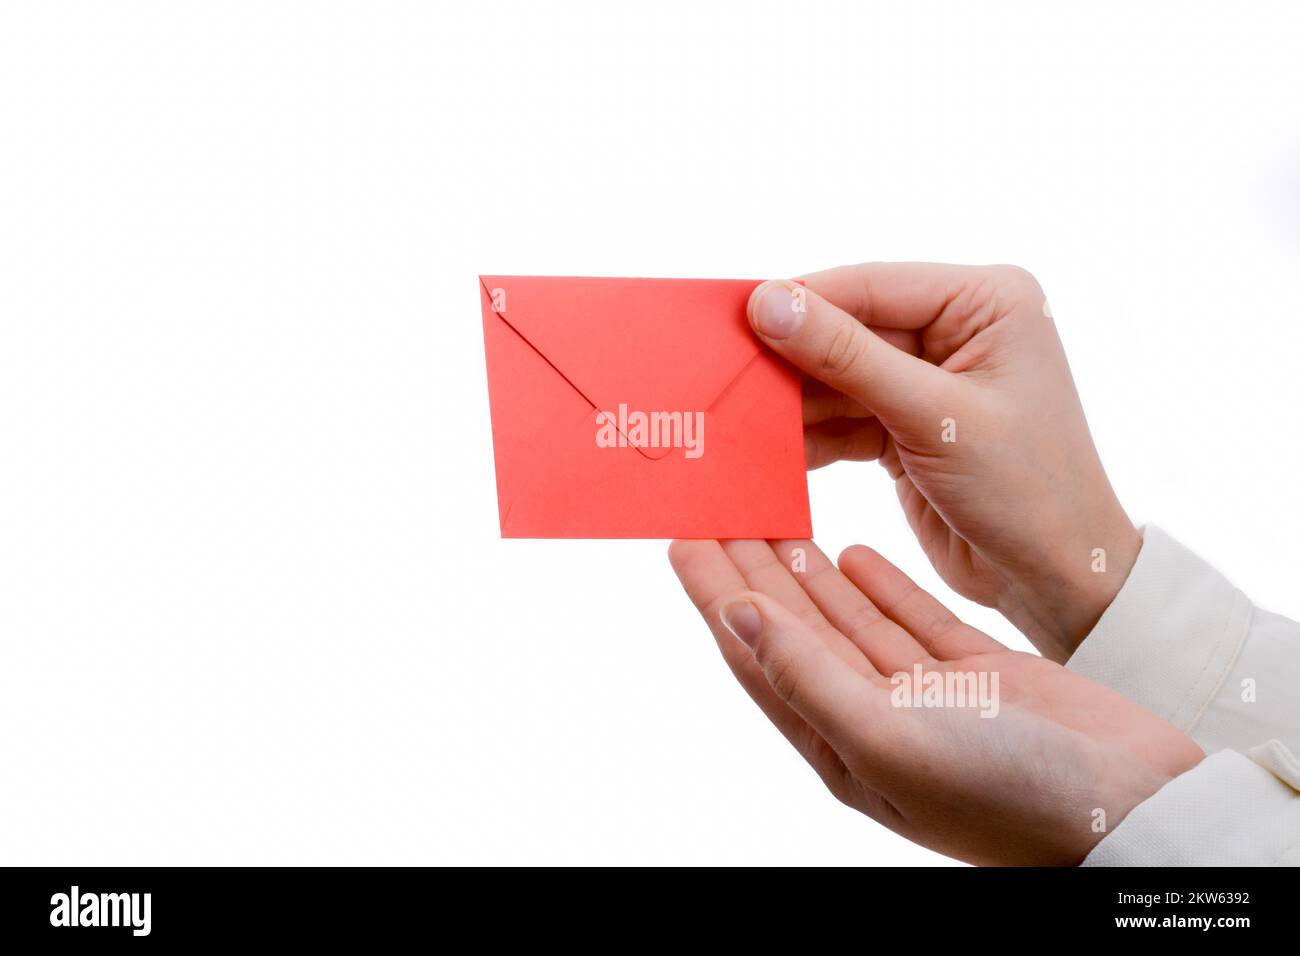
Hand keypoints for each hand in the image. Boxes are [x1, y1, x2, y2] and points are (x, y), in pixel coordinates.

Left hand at [668, 538, 1202, 865]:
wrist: (1138, 808)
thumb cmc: (1011, 795)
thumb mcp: (891, 738)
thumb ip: (809, 676)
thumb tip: (734, 618)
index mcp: (842, 743)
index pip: (757, 654)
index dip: (715, 595)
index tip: (680, 537)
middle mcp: (874, 717)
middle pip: (793, 626)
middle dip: (751, 566)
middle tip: (718, 503)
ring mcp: (926, 695)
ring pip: (846, 617)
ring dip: (805, 568)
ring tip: (770, 513)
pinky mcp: (977, 674)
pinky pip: (909, 619)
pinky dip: (877, 585)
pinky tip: (849, 551)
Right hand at [749, 264, 1139, 660]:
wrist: (1059, 580)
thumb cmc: (1028, 491)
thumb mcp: (934, 418)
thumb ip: (849, 356)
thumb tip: (769, 301)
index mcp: (986, 301)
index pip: (871, 286)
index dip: (799, 303)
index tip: (732, 319)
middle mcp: (958, 328)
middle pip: (847, 330)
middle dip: (788, 359)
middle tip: (722, 375)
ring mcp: (929, 378)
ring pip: (836, 377)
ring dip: (790, 403)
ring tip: (734, 419)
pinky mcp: (906, 424)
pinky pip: (842, 417)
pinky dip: (808, 437)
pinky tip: (767, 452)